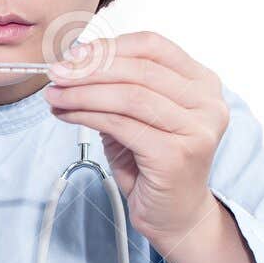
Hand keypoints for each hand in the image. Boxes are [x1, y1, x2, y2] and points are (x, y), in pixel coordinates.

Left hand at [44, 30, 228, 250]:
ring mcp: (195, 129)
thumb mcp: (137, 115)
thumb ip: (118, 86)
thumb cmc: (154, 164)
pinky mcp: (175, 155)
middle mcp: (207, 103)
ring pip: (129, 96)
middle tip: (57, 73)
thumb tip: (73, 63)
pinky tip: (67, 114)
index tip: (75, 54)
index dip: (109, 46)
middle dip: (90, 68)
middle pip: (139, 69)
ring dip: (83, 92)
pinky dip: (87, 116)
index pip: (153, 46)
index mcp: (202, 83)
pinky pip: (121, 124)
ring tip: (55, 95)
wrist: (175, 216)